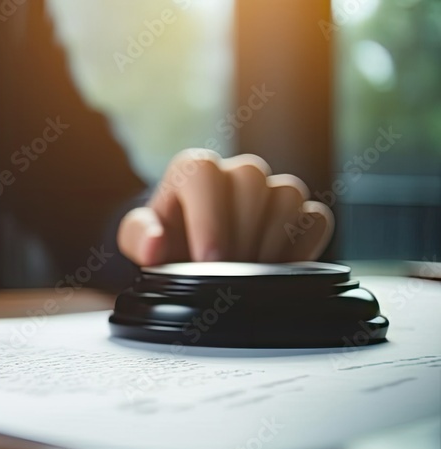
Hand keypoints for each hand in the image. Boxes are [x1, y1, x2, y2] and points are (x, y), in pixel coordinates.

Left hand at [118, 149, 332, 265]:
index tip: (208, 260)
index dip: (209, 218)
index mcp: (194, 170)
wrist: (192, 253)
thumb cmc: (166, 240)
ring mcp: (274, 189)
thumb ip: (138, 237)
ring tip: (247, 274)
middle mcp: (237, 172)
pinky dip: (302, 248)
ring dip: (269, 243)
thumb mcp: (137, 240)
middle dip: (239, 236)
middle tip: (226, 273)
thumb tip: (153, 244)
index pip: (205, 173)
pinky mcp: (303, 212)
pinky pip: (316, 219)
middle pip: (251, 183)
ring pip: (287, 197)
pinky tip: (278, 270)